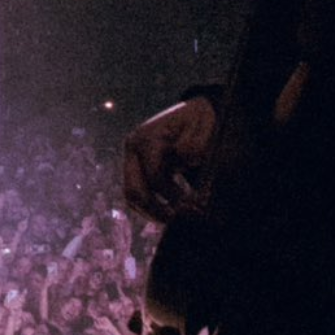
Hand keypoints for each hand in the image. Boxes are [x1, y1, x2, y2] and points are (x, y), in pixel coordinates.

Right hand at [122, 98, 216, 223]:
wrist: (192, 114)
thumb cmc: (199, 119)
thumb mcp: (203, 124)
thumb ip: (196, 141)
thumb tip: (184, 157)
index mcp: (146, 139)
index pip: (153, 176)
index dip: (170, 194)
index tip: (190, 203)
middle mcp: (133, 150)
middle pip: (134, 189)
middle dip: (154, 209)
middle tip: (176, 219)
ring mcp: (133, 160)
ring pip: (132, 196)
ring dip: (150, 212)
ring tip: (172, 219)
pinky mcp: (138, 169)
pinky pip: (138, 194)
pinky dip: (150, 207)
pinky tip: (168, 213)